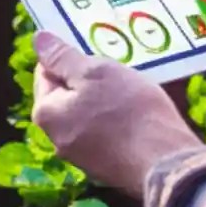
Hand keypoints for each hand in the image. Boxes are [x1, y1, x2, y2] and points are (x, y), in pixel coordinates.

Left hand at [31, 30, 202, 198]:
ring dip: (103, 99)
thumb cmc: (128, 111)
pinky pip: (103, 132)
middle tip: (115, 67)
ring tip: (130, 87)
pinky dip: (115, 119)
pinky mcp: (105, 167)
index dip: (69, 57)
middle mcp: (57, 140)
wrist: (166, 164)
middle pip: (66, 96)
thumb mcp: (94, 72)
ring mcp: (81, 157)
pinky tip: (136, 112)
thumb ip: (62, 57)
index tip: (93, 49)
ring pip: (86, 114)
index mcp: (46, 114)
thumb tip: (39, 39)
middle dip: (87, 79)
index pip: (45, 72)